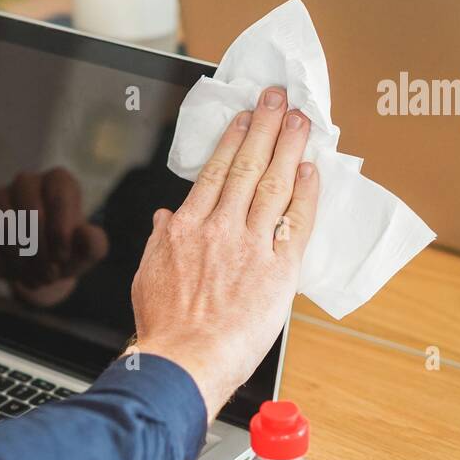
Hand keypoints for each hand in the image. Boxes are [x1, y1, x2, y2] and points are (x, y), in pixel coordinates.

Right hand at [0, 167, 108, 307]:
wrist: (42, 262)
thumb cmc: (69, 249)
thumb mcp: (89, 250)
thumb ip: (94, 243)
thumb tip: (83, 234)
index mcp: (58, 181)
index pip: (58, 199)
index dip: (60, 234)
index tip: (63, 258)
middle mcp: (27, 181)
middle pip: (31, 214)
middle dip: (41, 252)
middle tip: (49, 275)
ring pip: (4, 225)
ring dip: (21, 260)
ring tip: (34, 278)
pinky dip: (2, 264)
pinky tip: (15, 275)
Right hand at [131, 87, 318, 415]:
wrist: (183, 361)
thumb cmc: (164, 329)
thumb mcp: (148, 277)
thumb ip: (159, 242)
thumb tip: (164, 220)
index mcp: (184, 229)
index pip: (214, 173)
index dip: (232, 140)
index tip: (243, 118)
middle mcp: (217, 229)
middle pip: (246, 166)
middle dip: (263, 126)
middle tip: (277, 98)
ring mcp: (249, 246)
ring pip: (272, 183)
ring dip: (288, 146)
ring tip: (298, 120)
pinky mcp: (277, 270)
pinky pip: (296, 221)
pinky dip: (305, 193)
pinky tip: (311, 170)